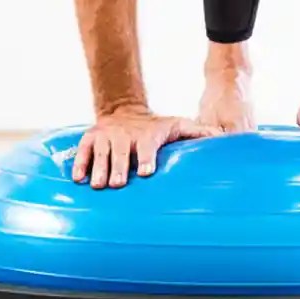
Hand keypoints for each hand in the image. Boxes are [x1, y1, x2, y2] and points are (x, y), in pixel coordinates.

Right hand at [73, 106, 220, 188]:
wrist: (124, 112)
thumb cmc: (154, 128)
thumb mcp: (176, 125)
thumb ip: (196, 133)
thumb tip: (221, 139)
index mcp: (147, 135)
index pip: (147, 146)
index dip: (146, 158)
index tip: (146, 172)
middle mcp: (125, 135)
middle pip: (121, 151)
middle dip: (118, 167)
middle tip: (118, 183)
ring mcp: (106, 136)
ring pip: (101, 152)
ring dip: (99, 169)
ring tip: (98, 186)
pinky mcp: (90, 138)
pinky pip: (83, 151)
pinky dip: (80, 163)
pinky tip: (78, 179)